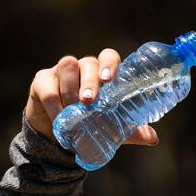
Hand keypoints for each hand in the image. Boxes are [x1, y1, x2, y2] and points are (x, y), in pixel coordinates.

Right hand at [24, 48, 159, 147]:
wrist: (58, 136)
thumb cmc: (89, 124)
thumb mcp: (111, 129)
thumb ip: (131, 131)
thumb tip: (153, 138)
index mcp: (102, 74)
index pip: (108, 57)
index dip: (109, 64)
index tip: (109, 79)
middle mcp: (83, 67)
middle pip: (88, 63)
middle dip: (90, 81)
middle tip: (90, 101)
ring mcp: (61, 72)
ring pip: (67, 68)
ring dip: (72, 91)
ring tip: (75, 112)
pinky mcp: (42, 81)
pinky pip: (48, 88)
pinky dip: (55, 105)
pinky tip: (59, 119)